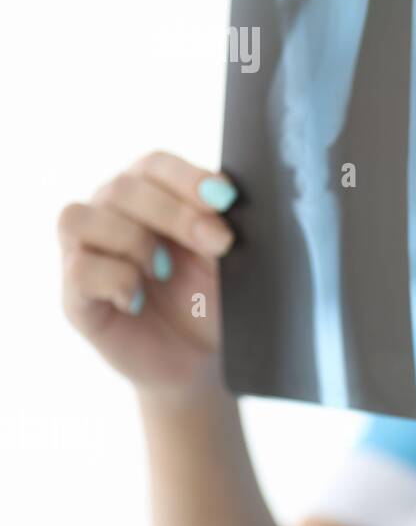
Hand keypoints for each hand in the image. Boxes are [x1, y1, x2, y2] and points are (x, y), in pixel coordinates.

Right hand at [58, 151, 236, 397]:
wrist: (203, 359)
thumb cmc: (215, 298)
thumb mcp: (230, 259)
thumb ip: (222, 222)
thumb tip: (226, 197)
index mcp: (151, 194)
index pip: (155, 165)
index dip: (188, 177)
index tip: (226, 198)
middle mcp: (110, 215)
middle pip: (123, 188)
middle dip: (177, 214)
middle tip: (219, 244)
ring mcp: (86, 254)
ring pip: (79, 218)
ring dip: (132, 241)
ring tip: (164, 272)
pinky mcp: (75, 298)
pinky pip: (77, 269)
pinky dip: (114, 280)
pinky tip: (139, 300)